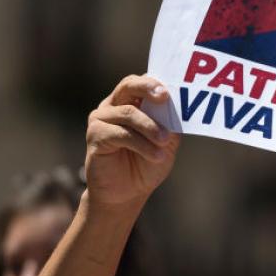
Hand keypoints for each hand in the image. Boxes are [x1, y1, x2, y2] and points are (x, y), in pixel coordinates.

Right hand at [84, 75, 178, 209]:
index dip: (155, 82)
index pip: (140, 82)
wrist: (127, 194)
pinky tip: (157, 155)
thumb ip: (170, 123)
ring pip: (129, 113)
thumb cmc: (146, 164)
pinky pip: (121, 133)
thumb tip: (181, 105)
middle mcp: (112, 106)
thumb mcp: (166, 142)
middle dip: (147, 88)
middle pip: (128, 86)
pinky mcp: (95, 136)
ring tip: (165, 142)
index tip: (170, 90)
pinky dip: (142, 144)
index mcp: (130, 102)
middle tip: (164, 98)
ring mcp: (101, 119)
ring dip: (151, 128)